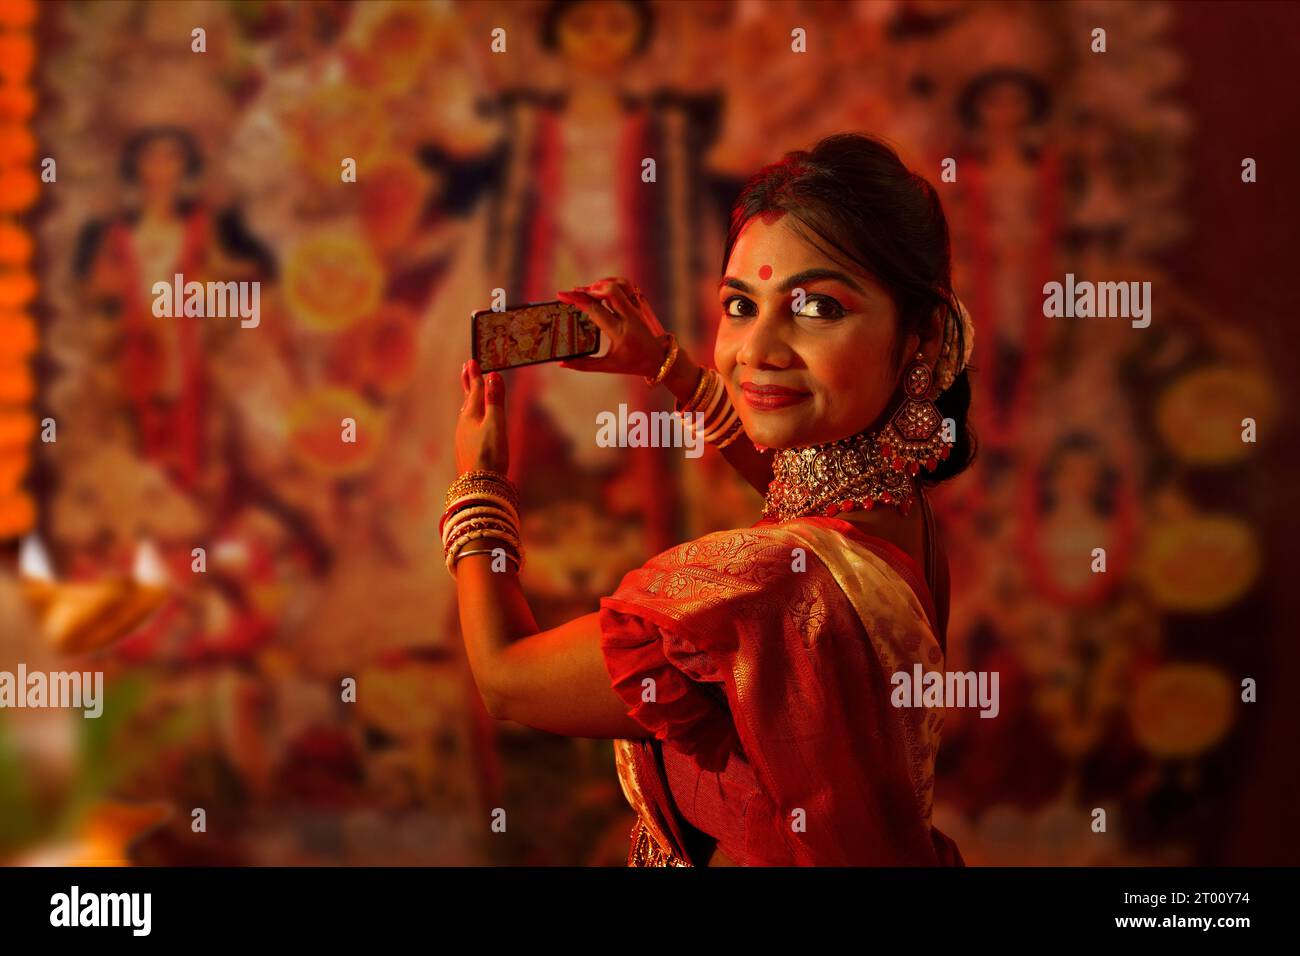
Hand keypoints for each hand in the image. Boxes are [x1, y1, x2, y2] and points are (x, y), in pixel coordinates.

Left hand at [456, 358, 507, 474]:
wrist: (478, 486)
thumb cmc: (490, 454)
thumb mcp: (496, 424)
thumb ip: (495, 400)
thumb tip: (493, 375)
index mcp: (471, 415)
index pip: (474, 390)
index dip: (475, 375)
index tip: (472, 361)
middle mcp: (464, 423)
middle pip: (467, 398)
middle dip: (468, 383)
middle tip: (466, 368)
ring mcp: (463, 436)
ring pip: (466, 411)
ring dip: (469, 398)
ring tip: (468, 390)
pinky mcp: (466, 448)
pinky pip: (467, 423)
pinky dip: (470, 413)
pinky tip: (471, 422)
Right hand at [556, 277, 670, 377]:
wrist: (657, 359)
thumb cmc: (631, 364)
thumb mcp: (607, 367)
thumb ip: (583, 365)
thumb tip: (561, 363)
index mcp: (619, 334)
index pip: (596, 310)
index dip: (577, 300)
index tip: (562, 295)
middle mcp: (629, 318)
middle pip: (609, 291)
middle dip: (588, 288)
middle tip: (574, 292)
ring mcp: (635, 310)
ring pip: (619, 285)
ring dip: (601, 284)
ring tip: (587, 291)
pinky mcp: (638, 306)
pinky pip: (625, 286)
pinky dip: (611, 283)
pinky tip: (600, 289)